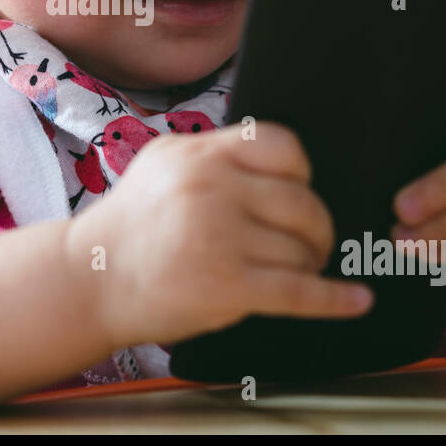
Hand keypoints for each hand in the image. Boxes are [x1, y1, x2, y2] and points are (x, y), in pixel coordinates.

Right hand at [65, 121, 374, 349]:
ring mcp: (218, 236)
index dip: (302, 174)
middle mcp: (210, 188)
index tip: (298, 192)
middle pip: (303, 201)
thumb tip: (278, 159)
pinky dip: (335, 299)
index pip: (282, 146)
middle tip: (309, 245)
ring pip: (301, 248)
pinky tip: (357, 300)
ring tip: (300, 271)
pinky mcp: (225, 285)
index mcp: (200, 155)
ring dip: (312, 265)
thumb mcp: (161, 165)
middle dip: (316, 229)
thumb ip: (213, 155)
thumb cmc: (130, 226)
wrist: (88, 279)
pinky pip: (298, 291)